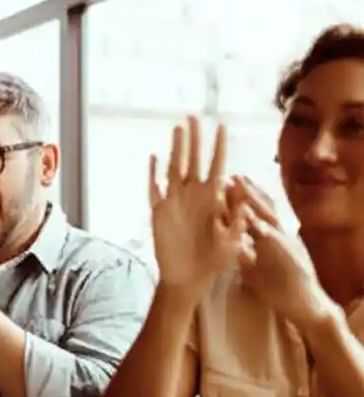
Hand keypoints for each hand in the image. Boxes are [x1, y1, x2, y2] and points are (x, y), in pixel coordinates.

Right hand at [149, 117, 249, 296]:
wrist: (188, 279)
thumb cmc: (213, 263)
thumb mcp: (231, 241)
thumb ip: (236, 218)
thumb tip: (242, 194)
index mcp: (212, 200)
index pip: (216, 166)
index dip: (218, 146)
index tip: (221, 125)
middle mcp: (193, 196)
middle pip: (193, 161)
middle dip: (194, 139)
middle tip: (194, 117)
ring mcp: (175, 202)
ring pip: (174, 169)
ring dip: (176, 149)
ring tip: (177, 129)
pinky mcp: (159, 212)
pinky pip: (154, 188)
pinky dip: (154, 173)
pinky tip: (154, 158)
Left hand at [230, 179, 332, 327]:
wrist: (303, 305)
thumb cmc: (279, 289)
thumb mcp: (252, 270)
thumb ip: (242, 255)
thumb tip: (228, 247)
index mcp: (268, 239)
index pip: (252, 215)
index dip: (239, 201)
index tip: (224, 186)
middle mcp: (277, 236)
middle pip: (260, 208)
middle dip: (245, 191)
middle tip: (230, 175)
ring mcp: (284, 242)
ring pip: (267, 216)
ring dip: (252, 199)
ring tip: (239, 183)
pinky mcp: (288, 253)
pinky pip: (272, 237)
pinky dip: (259, 225)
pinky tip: (248, 215)